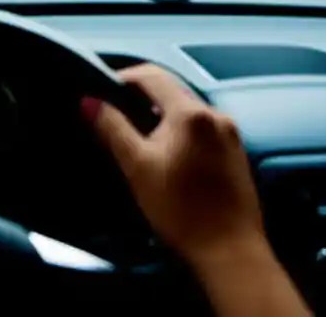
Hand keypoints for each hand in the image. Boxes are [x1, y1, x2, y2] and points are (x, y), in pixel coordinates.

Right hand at [82, 63, 263, 266]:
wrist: (230, 251)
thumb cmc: (183, 211)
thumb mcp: (137, 167)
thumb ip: (112, 128)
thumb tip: (89, 102)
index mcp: (191, 113)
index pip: (152, 75)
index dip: (123, 77)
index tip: (103, 91)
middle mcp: (216, 116)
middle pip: (171, 91)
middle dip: (141, 99)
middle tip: (116, 118)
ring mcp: (230, 134)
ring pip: (187, 112)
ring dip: (161, 118)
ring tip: (140, 141)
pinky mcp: (235, 153)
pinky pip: (202, 130)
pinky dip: (181, 134)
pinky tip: (169, 159)